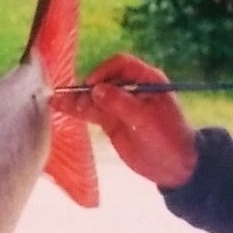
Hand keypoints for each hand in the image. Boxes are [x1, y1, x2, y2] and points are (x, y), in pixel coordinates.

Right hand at [52, 53, 197, 188]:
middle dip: (86, 86)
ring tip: (57, 101)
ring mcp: (121, 106)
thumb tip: (96, 89)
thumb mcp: (146, 120)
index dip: (104, 72)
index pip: (121, 65)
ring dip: (77, 99)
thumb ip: (120, 103)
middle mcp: (132, 89)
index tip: (92, 86)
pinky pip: (93, 112)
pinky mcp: (113, 122)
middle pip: (104, 80)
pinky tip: (62, 108)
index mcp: (147, 80)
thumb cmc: (169, 139)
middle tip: (69, 96)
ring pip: (95, 97)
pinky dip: (78, 110)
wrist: (176, 166)